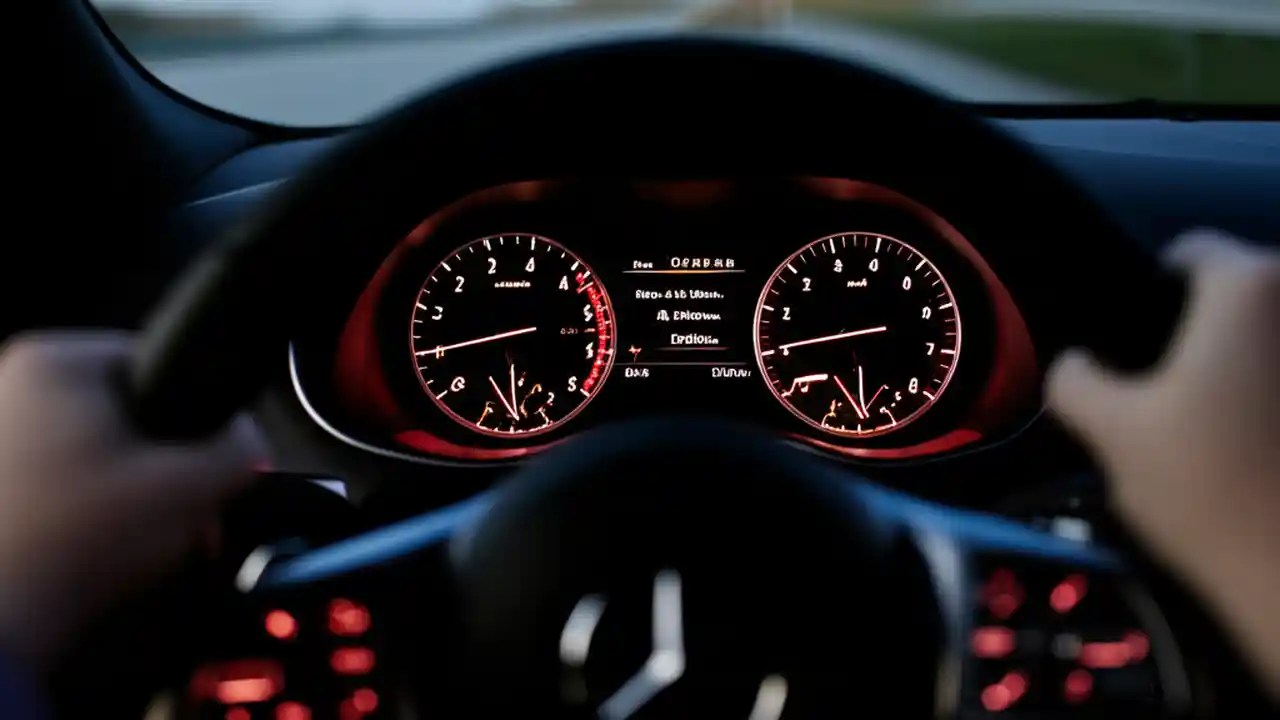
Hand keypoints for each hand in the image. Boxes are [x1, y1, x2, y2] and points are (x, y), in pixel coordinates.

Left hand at [0, 333, 265, 671]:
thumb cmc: (72, 542)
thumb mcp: (190, 485)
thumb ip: (241, 449)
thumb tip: (250, 442)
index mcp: (53, 362)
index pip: (166, 364)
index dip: (206, 418)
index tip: (218, 464)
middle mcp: (12, 385)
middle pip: (135, 414)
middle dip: (173, 466)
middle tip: (192, 510)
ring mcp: (0, 435)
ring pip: (105, 452)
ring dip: (141, 492)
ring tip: (154, 535)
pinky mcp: (0, 484)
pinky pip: (70, 480)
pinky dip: (99, 508)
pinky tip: (112, 544)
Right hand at [1048, 230, 1279, 694]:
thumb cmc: (1207, 489)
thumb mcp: (1111, 432)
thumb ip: (1074, 381)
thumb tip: (1074, 366)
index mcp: (1247, 285)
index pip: (1192, 251)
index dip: (1153, 290)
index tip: (1137, 344)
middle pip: (1243, 292)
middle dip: (1208, 330)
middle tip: (1176, 392)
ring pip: (1271, 341)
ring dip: (1249, 365)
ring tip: (1221, 423)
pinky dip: (1270, 398)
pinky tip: (1257, 445)